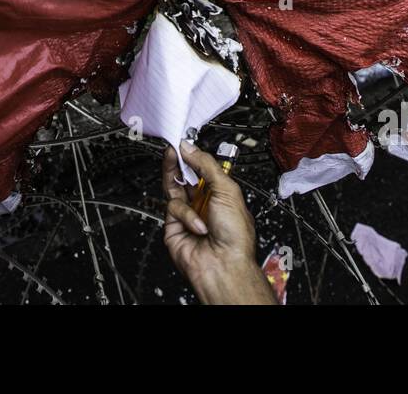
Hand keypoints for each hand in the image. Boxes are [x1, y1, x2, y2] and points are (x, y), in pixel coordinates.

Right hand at [163, 141, 276, 304]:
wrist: (224, 264)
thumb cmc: (235, 235)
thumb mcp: (227, 189)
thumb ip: (206, 165)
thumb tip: (190, 148)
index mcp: (219, 193)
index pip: (201, 168)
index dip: (191, 156)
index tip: (183, 143)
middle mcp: (202, 202)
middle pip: (183, 175)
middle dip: (178, 163)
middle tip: (173, 151)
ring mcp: (187, 214)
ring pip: (173, 189)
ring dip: (183, 191)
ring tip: (191, 192)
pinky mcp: (173, 226)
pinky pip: (172, 208)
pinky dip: (185, 215)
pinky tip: (197, 225)